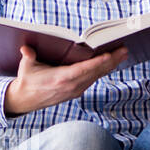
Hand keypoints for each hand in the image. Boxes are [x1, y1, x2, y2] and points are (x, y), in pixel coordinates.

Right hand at [3, 45, 128, 115]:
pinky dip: (102, 70)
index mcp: (60, 79)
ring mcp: (74, 90)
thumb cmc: (26, 81)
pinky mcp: (76, 92)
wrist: (25, 100)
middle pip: (95, 72)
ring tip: (122, 54)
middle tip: (124, 50)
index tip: (109, 55)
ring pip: (96, 76)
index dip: (97, 63)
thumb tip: (26, 49)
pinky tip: (111, 63)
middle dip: (111, 61)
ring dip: (110, 65)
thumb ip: (28, 56)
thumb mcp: (26, 67)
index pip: (82, 70)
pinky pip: (92, 80)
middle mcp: (70, 86)